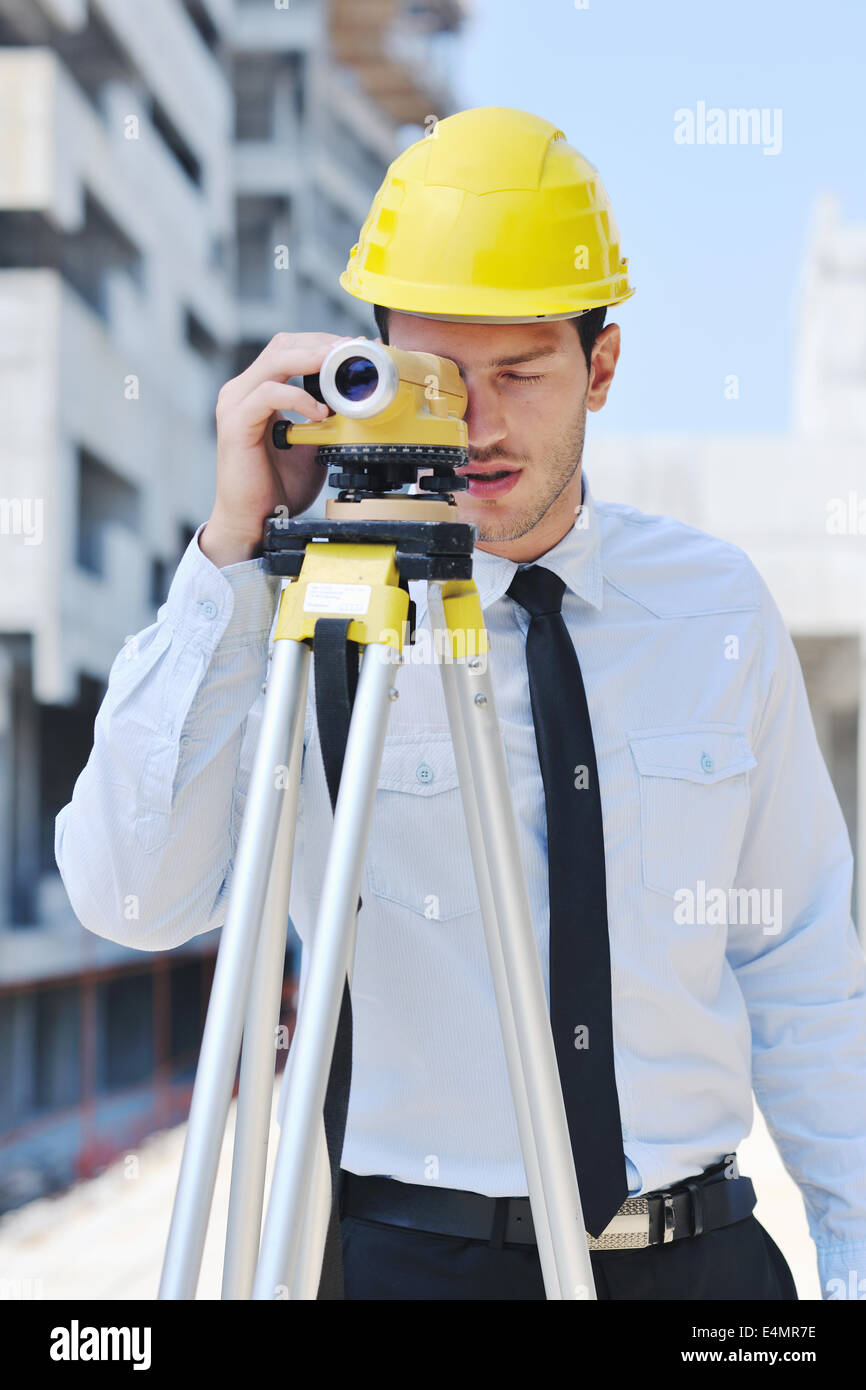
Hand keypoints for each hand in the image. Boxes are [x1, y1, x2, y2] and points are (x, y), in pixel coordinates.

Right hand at [200, 331, 351, 565]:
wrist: (255, 521)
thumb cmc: (279, 486)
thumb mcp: (313, 445)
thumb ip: (327, 419)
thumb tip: (360, 400)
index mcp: (258, 391)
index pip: (291, 348)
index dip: (325, 343)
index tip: (359, 349)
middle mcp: (243, 390)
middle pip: (284, 344)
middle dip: (324, 344)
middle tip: (355, 353)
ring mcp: (236, 404)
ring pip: (276, 360)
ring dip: (314, 360)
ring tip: (342, 369)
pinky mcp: (235, 423)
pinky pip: (268, 394)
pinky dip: (297, 396)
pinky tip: (320, 412)